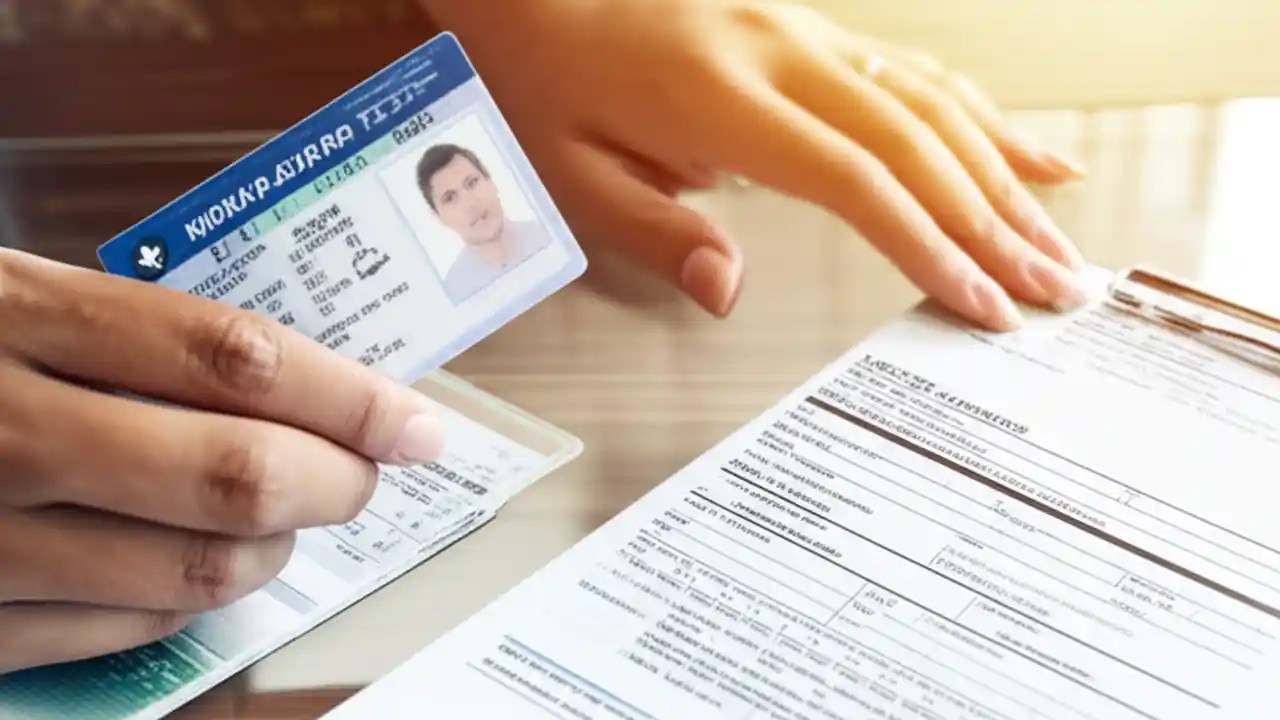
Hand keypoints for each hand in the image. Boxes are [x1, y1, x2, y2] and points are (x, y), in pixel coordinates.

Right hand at [0, 250, 443, 672]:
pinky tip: (195, 560)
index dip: (351, 396)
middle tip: (365, 472)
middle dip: (337, 481)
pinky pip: (127, 625)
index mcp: (16, 315)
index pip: (235, 359)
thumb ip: (144, 333)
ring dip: (277, 546)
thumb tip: (314, 381)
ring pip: (197, 568)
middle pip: (236, 476)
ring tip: (286, 514)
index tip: (416, 421)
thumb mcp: (13, 295)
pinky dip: (192, 596)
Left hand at [425, 0, 1087, 329]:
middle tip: (1054, 288)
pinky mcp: (812, 28)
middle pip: (917, 138)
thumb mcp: (568, 172)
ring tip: (1060, 238)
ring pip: (932, 97)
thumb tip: (726, 292)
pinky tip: (1028, 151)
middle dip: (993, 222)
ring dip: (1004, 172)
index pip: (854, 178)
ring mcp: (807, 30)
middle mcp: (783, 52)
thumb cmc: (544, 81)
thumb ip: (653, 229)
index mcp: (722, 97)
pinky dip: (980, 113)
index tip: (977, 304)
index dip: (926, 244)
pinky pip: (915, 68)